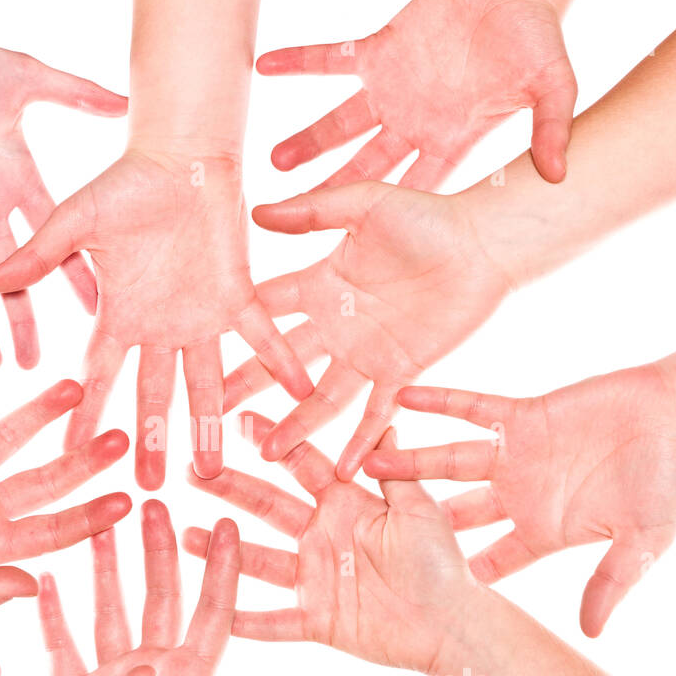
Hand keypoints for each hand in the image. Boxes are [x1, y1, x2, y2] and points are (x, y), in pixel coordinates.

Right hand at [0, 151, 314, 488]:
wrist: (180, 154)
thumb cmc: (124, 182)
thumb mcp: (73, 222)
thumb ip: (36, 256)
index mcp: (121, 316)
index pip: (99, 378)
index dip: (87, 417)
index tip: (72, 458)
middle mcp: (161, 328)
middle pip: (156, 396)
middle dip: (153, 441)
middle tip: (151, 488)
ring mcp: (202, 317)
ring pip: (208, 383)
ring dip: (211, 425)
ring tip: (214, 472)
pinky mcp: (239, 297)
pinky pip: (264, 336)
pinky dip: (281, 362)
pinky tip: (299, 393)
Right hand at [36, 503, 239, 675]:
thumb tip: (137, 668)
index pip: (212, 615)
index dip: (222, 571)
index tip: (228, 526)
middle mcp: (153, 673)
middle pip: (159, 597)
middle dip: (158, 550)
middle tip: (152, 501)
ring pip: (110, 609)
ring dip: (107, 568)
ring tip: (103, 522)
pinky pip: (61, 644)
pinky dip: (53, 612)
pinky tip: (48, 578)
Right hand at [185, 413, 478, 672]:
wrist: (454, 624)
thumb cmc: (444, 563)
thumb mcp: (419, 510)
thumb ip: (394, 471)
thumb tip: (386, 420)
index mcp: (346, 504)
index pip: (301, 466)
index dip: (273, 444)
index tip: (237, 421)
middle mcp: (322, 537)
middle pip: (267, 508)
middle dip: (230, 490)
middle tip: (192, 470)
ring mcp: (315, 579)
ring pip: (258, 562)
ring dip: (222, 551)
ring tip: (183, 536)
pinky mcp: (317, 620)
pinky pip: (276, 621)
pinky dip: (246, 621)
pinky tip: (213, 613)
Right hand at [225, 182, 513, 478]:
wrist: (484, 245)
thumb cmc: (427, 216)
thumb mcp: (365, 204)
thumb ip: (313, 211)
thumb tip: (255, 213)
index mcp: (320, 285)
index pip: (265, 310)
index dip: (232, 329)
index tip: (191, 346)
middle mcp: (335, 325)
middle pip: (281, 363)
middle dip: (247, 388)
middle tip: (212, 413)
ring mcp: (366, 353)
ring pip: (321, 398)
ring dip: (296, 426)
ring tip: (267, 453)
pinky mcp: (400, 371)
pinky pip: (376, 413)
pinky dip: (360, 440)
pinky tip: (342, 470)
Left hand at [258, 0, 575, 189]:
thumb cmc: (536, 37)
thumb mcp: (553, 86)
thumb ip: (549, 129)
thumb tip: (559, 174)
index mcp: (451, 140)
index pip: (416, 189)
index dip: (392, 220)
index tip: (362, 255)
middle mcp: (414, 123)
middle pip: (365, 170)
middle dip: (333, 193)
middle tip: (295, 220)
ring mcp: (393, 90)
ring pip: (341, 124)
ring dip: (310, 141)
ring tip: (276, 161)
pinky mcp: (379, 51)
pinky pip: (331, 60)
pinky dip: (300, 61)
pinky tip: (265, 65)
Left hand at [363, 367, 675, 636]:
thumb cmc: (670, 482)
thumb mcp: (643, 542)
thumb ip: (611, 581)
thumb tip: (590, 634)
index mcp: (543, 532)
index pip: (491, 564)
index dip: (456, 582)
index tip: (410, 605)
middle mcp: (519, 495)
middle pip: (453, 516)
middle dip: (410, 527)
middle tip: (361, 538)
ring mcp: (515, 455)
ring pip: (448, 462)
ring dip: (407, 463)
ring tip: (360, 466)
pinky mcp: (521, 414)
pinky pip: (470, 408)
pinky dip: (438, 402)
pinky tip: (400, 397)